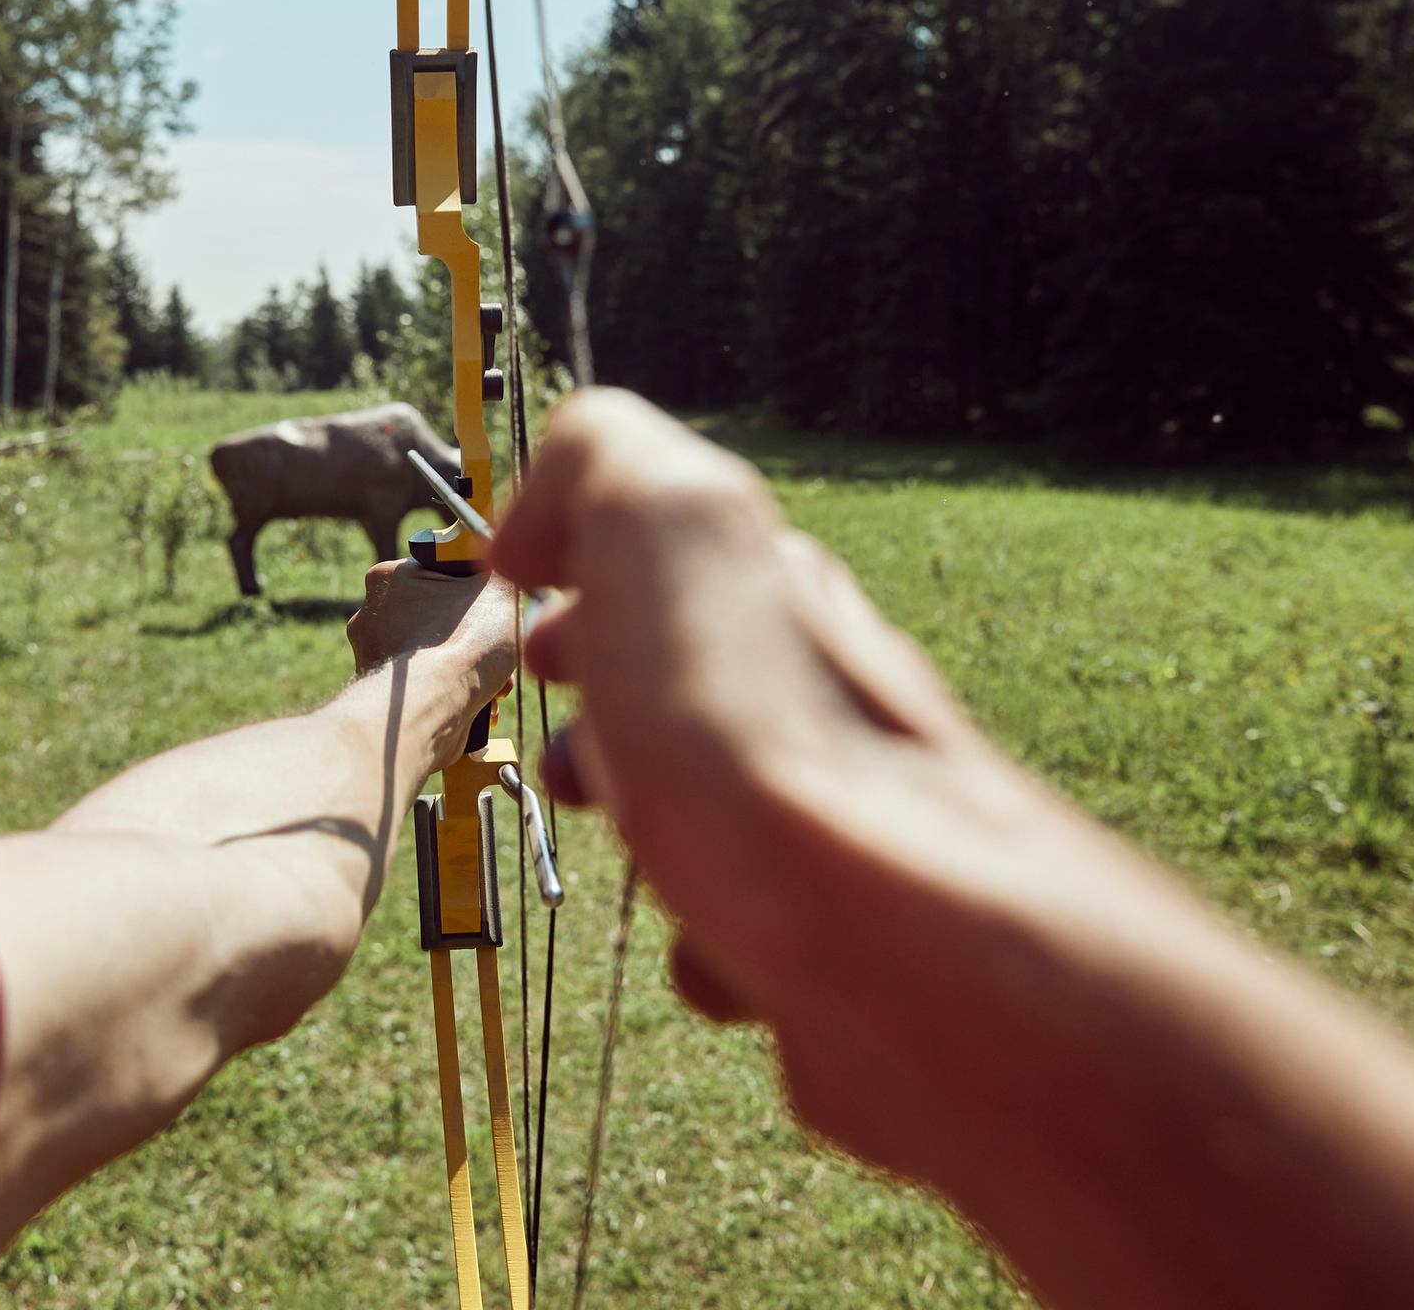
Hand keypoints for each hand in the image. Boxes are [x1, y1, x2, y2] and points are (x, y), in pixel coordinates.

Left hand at [347, 561, 517, 766]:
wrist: (437, 707)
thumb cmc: (464, 642)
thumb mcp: (497, 589)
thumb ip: (498, 567)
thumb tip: (502, 562)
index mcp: (387, 578)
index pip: (437, 572)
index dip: (470, 591)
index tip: (490, 609)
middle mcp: (370, 615)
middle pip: (437, 616)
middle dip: (472, 635)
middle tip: (496, 648)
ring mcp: (373, 656)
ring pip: (434, 652)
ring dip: (467, 665)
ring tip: (495, 682)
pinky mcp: (383, 694)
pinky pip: (426, 683)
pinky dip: (451, 689)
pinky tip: (478, 700)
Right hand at [493, 391, 1104, 1169]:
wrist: (886, 946)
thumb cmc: (754, 737)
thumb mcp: (663, 518)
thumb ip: (601, 461)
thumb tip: (540, 526)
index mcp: (779, 590)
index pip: (682, 548)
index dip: (587, 565)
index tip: (527, 605)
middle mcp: (826, 694)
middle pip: (699, 680)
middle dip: (611, 707)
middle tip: (568, 749)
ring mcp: (839, 824)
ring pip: (722, 811)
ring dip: (650, 826)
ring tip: (623, 846)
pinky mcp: (843, 952)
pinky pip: (755, 938)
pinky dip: (711, 946)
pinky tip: (706, 952)